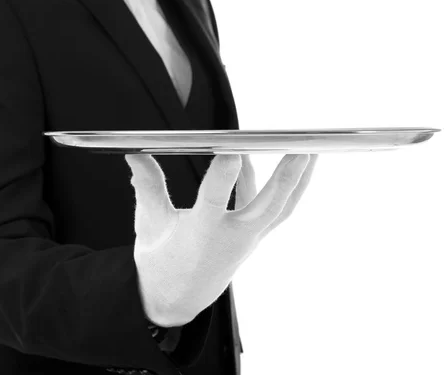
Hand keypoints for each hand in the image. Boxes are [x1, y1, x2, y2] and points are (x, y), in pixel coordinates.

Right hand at [125, 153, 316, 326]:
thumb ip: (147, 187)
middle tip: (302, 146)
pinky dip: (279, 186)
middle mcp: (230, 239)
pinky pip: (276, 211)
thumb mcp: (149, 224)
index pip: (213, 203)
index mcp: (200, 236)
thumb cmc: (161, 262)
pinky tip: (270, 160)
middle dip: (286, 178)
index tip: (231, 150)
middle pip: (266, 208)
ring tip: (312, 150)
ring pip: (280, 209)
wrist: (177, 299)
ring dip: (298, 181)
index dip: (223, 177)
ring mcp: (247, 241)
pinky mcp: (253, 238)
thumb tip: (134, 154)